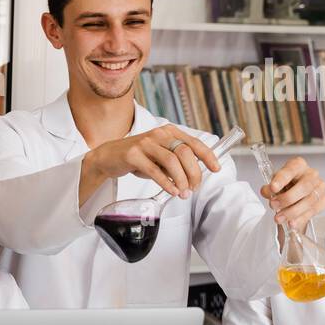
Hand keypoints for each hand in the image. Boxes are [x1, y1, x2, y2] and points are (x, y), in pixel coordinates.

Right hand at [81, 125, 221, 202]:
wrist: (108, 156)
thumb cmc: (137, 157)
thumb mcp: (159, 155)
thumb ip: (176, 161)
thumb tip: (195, 176)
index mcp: (169, 132)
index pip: (194, 142)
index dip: (208, 156)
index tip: (216, 169)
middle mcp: (159, 134)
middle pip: (185, 153)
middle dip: (194, 173)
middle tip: (194, 188)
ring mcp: (145, 143)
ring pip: (172, 161)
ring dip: (181, 180)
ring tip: (183, 193)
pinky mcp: (133, 155)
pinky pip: (154, 170)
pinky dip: (166, 183)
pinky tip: (172, 191)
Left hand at [259, 157, 324, 229]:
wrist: (293, 195)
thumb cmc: (284, 186)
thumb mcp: (273, 184)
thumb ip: (268, 188)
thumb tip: (267, 191)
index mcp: (298, 165)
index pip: (291, 170)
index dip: (281, 179)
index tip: (273, 187)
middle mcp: (311, 174)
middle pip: (304, 186)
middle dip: (287, 198)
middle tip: (273, 205)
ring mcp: (319, 187)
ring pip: (309, 200)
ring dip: (292, 211)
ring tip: (279, 218)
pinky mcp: (323, 201)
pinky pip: (313, 211)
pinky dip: (301, 219)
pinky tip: (292, 223)